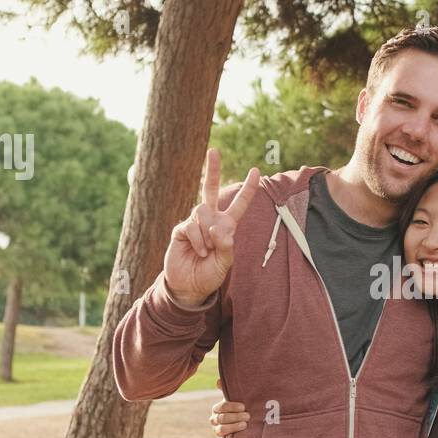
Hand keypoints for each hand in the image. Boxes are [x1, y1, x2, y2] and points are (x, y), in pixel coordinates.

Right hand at [164, 148, 260, 304]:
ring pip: (202, 211)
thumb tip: (219, 228)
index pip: (239, 204)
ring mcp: (194, 223)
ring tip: (208, 250)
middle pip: (210, 189)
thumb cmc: (210, 274)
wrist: (189, 286)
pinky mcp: (181, 229)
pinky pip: (191, 226)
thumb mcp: (225, 263)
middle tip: (214, 151)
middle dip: (212, 169)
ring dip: (207, 232)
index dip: (248, 188)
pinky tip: (199, 252)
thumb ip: (227, 246)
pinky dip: (198, 241)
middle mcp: (211, 220)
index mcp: (226, 225)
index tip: (256, 170)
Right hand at [210, 379, 248, 437]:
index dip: (232, 407)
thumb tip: (218, 381)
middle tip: (248, 416)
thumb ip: (228, 389)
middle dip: (235, 417)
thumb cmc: (239, 406)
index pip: (221, 407)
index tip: (244, 407)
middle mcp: (214, 420)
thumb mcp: (235, 397)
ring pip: (221, 430)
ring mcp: (217, 431)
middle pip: (222, 418)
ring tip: (245, 425)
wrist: (242, 420)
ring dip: (232, 427)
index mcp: (217, 409)